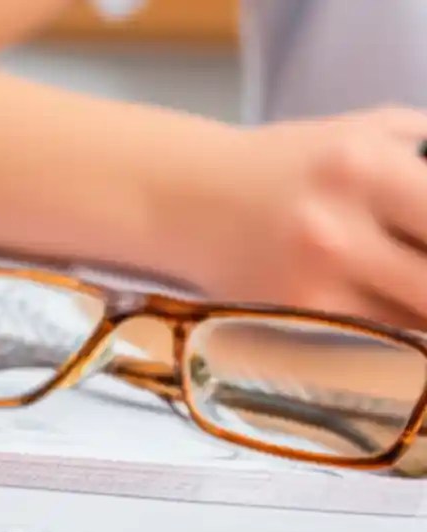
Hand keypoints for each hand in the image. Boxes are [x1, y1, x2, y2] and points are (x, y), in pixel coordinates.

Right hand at [188, 107, 426, 328]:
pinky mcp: (292, 321)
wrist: (185, 198)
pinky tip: (397, 321)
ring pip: (416, 326)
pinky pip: (374, 344)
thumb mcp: (370, 131)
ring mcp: (310, 282)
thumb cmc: (291, 164)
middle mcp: (335, 229)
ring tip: (412, 295)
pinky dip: (400, 340)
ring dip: (426, 317)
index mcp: (364, 166)